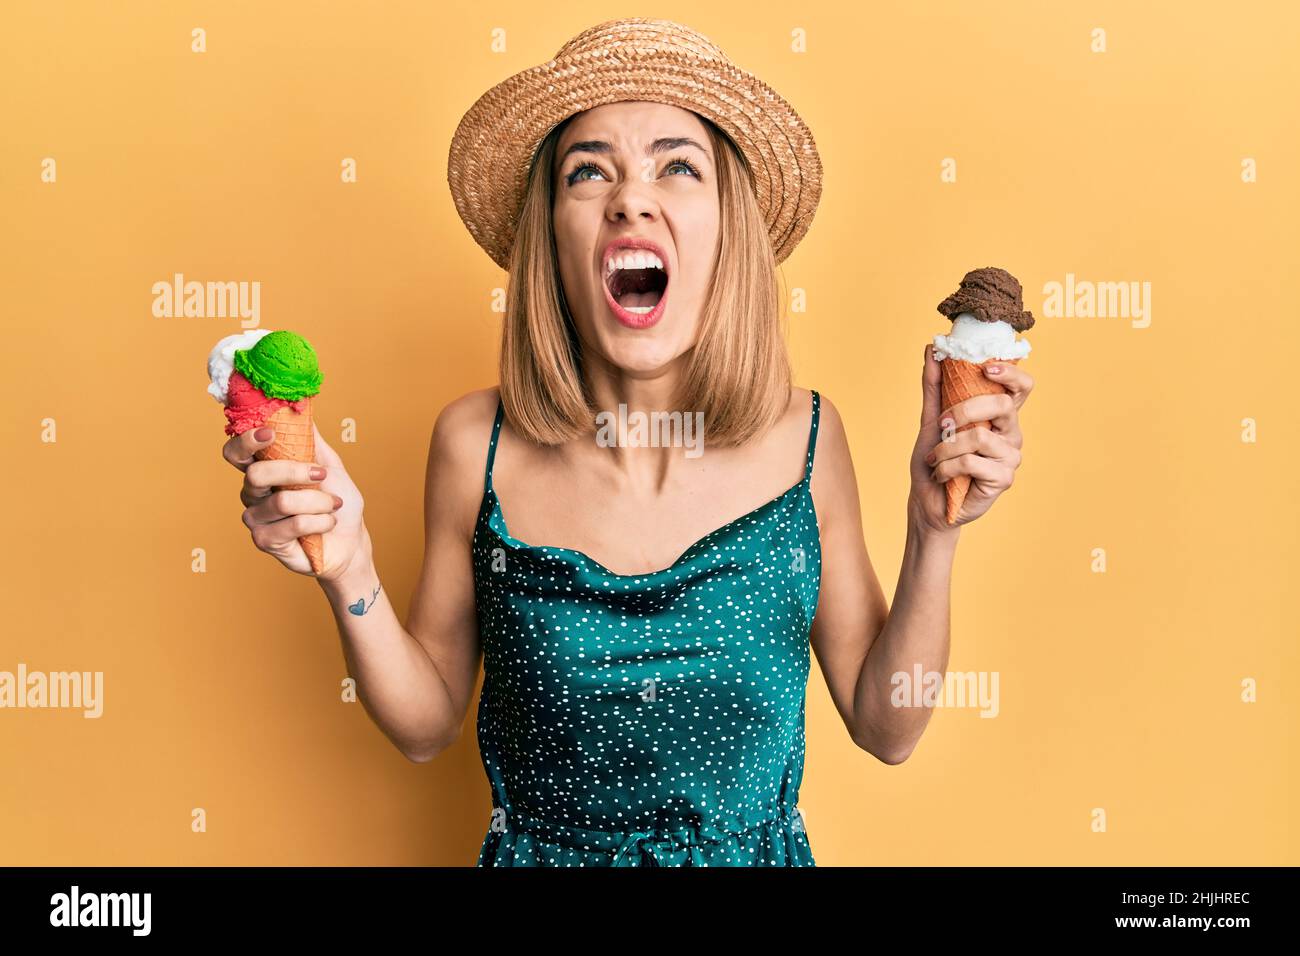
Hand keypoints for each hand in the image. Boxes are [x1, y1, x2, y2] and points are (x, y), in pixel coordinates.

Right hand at [222, 423, 369, 579]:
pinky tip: (327, 523)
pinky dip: (320, 521)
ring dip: (318, 501)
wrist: (350, 541)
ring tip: (333, 505)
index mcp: (263, 470)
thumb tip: (300, 407)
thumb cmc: (337, 502)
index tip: (270, 433)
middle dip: (294, 472)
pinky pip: (293, 524)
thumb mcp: (329, 465)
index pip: (236, 452)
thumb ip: (310, 440)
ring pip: (282, 501)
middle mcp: (252, 492)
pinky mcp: (265, 541)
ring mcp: (255, 518)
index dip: (246, 441)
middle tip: (321, 474)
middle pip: (256, 474)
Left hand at [908, 344, 1033, 533]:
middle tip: (942, 425)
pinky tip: (942, 475)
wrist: (927, 500)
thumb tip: (931, 348)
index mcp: (999, 416)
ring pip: (978, 436)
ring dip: (945, 448)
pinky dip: (946, 467)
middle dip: (963, 411)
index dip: (1010, 373)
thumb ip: (934, 386)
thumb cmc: (934, 460)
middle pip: (1000, 405)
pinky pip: (971, 462)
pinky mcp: (1004, 479)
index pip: (1020, 387)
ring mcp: (1010, 457)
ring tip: (935, 459)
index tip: (985, 367)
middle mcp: (1011, 433)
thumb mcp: (930, 419)